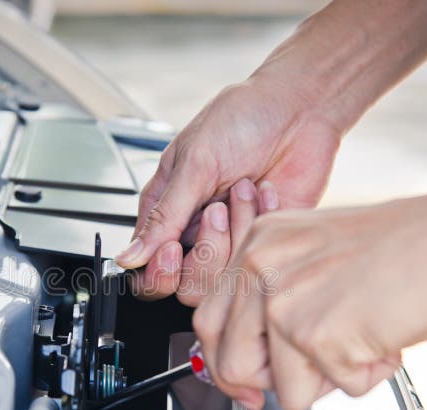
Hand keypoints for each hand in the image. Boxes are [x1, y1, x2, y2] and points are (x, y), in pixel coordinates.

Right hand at [117, 77, 341, 304]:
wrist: (299, 107)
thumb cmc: (241, 120)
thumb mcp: (194, 163)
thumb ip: (163, 217)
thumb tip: (127, 259)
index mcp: (166, 214)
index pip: (147, 274)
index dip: (158, 274)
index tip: (173, 249)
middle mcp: (196, 233)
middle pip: (186, 287)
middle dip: (205, 253)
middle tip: (216, 211)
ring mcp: (233, 240)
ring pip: (225, 279)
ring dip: (237, 231)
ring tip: (243, 188)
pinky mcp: (266, 240)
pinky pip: (261, 259)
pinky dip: (263, 221)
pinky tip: (266, 191)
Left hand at [192, 181, 426, 409]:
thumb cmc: (401, 251)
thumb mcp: (316, 257)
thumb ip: (277, 299)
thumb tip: (257, 366)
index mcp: (257, 243)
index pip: (208, 319)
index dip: (225, 362)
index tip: (248, 384)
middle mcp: (259, 266)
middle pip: (227, 361)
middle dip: (264, 385)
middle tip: (306, 379)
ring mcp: (280, 299)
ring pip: (278, 387)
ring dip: (324, 379)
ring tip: (361, 341)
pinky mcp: (311, 333)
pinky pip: (328, 390)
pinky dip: (364, 376)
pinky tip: (382, 339)